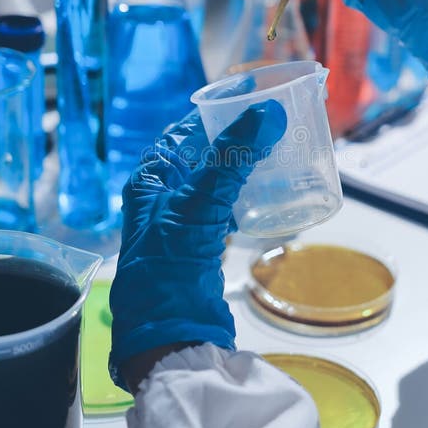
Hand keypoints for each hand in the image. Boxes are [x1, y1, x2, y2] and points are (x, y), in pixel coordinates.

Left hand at [109, 100, 286, 390]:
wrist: (168, 332)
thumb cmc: (168, 264)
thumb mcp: (198, 202)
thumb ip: (232, 157)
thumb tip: (266, 113)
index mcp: (151, 177)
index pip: (188, 128)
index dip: (220, 108)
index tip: (255, 94)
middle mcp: (163, 195)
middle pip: (205, 152)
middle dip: (238, 135)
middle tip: (275, 121)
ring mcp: (182, 221)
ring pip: (217, 180)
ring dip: (244, 164)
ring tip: (277, 149)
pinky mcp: (200, 244)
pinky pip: (225, 208)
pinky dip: (245, 196)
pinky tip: (265, 191)